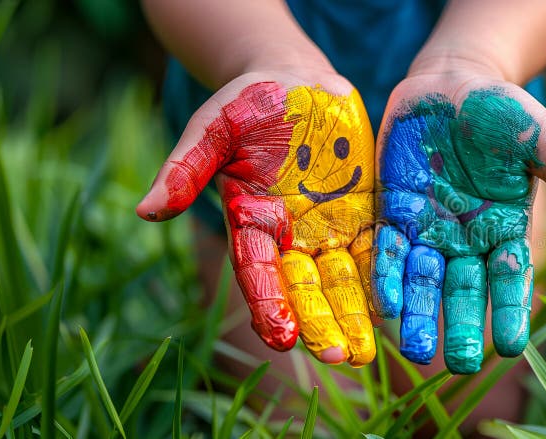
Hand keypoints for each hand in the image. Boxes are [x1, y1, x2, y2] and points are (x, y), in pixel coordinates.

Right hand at [137, 72, 376, 365]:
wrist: (299, 83)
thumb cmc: (249, 103)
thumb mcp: (214, 127)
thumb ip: (186, 167)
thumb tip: (146, 210)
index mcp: (253, 222)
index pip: (259, 272)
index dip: (270, 303)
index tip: (283, 337)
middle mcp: (293, 235)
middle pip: (308, 288)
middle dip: (323, 324)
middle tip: (341, 358)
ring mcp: (331, 227)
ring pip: (345, 281)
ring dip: (357, 316)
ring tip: (370, 353)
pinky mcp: (365, 213)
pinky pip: (379, 250)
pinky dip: (387, 279)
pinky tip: (400, 309)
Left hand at [373, 71, 545, 373]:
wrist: (451, 82)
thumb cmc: (503, 111)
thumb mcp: (544, 141)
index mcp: (506, 228)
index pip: (510, 279)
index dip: (511, 311)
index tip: (511, 346)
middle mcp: (466, 238)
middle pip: (463, 290)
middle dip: (461, 325)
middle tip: (459, 365)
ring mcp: (428, 227)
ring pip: (423, 279)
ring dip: (419, 313)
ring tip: (413, 350)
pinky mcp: (394, 211)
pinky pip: (387, 249)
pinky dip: (386, 275)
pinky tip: (383, 303)